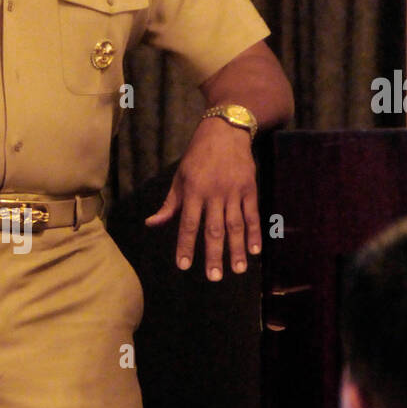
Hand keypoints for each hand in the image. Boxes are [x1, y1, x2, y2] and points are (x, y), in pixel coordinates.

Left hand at [144, 119, 260, 279]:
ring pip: (235, 225)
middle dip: (213, 255)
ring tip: (238, 270)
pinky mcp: (249, 188)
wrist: (226, 130)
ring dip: (236, 249)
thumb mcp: (179, 176)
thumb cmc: (197, 156)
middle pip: (213, 229)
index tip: (183, 266)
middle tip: (214, 277)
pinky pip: (252, 214)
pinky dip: (254, 233)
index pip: (187, 224)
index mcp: (193, 191)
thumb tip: (151, 223)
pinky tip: (255, 251)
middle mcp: (213, 194)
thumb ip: (169, 204)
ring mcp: (233, 191)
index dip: (185, 245)